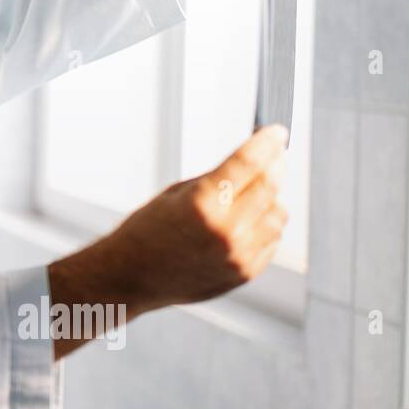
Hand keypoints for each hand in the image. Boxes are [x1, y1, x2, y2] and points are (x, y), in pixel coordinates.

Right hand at [48, 125, 288, 357]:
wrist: (130, 277)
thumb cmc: (146, 231)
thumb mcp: (176, 194)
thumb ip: (217, 180)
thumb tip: (257, 163)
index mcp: (201, 203)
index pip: (248, 162)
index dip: (267, 142)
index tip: (276, 131)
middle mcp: (224, 230)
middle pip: (269, 186)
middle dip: (275, 165)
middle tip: (275, 156)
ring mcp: (238, 254)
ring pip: (277, 215)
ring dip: (271, 199)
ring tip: (252, 196)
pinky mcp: (244, 272)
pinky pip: (271, 240)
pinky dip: (265, 226)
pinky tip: (246, 222)